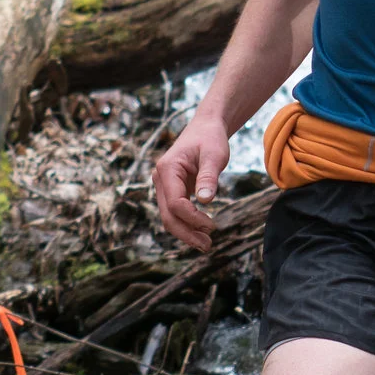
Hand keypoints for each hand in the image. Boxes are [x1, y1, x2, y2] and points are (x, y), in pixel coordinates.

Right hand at [154, 118, 228, 250]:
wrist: (206, 128)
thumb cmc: (210, 138)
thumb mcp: (214, 155)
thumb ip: (209, 177)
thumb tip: (205, 201)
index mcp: (167, 169)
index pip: (175, 203)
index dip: (192, 218)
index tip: (212, 226)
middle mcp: (160, 178)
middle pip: (168, 215)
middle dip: (187, 233)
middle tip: (208, 246)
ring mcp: (163, 185)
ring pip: (169, 216)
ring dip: (186, 232)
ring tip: (206, 244)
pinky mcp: (171, 190)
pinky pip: (175, 212)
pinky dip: (186, 224)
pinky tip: (200, 233)